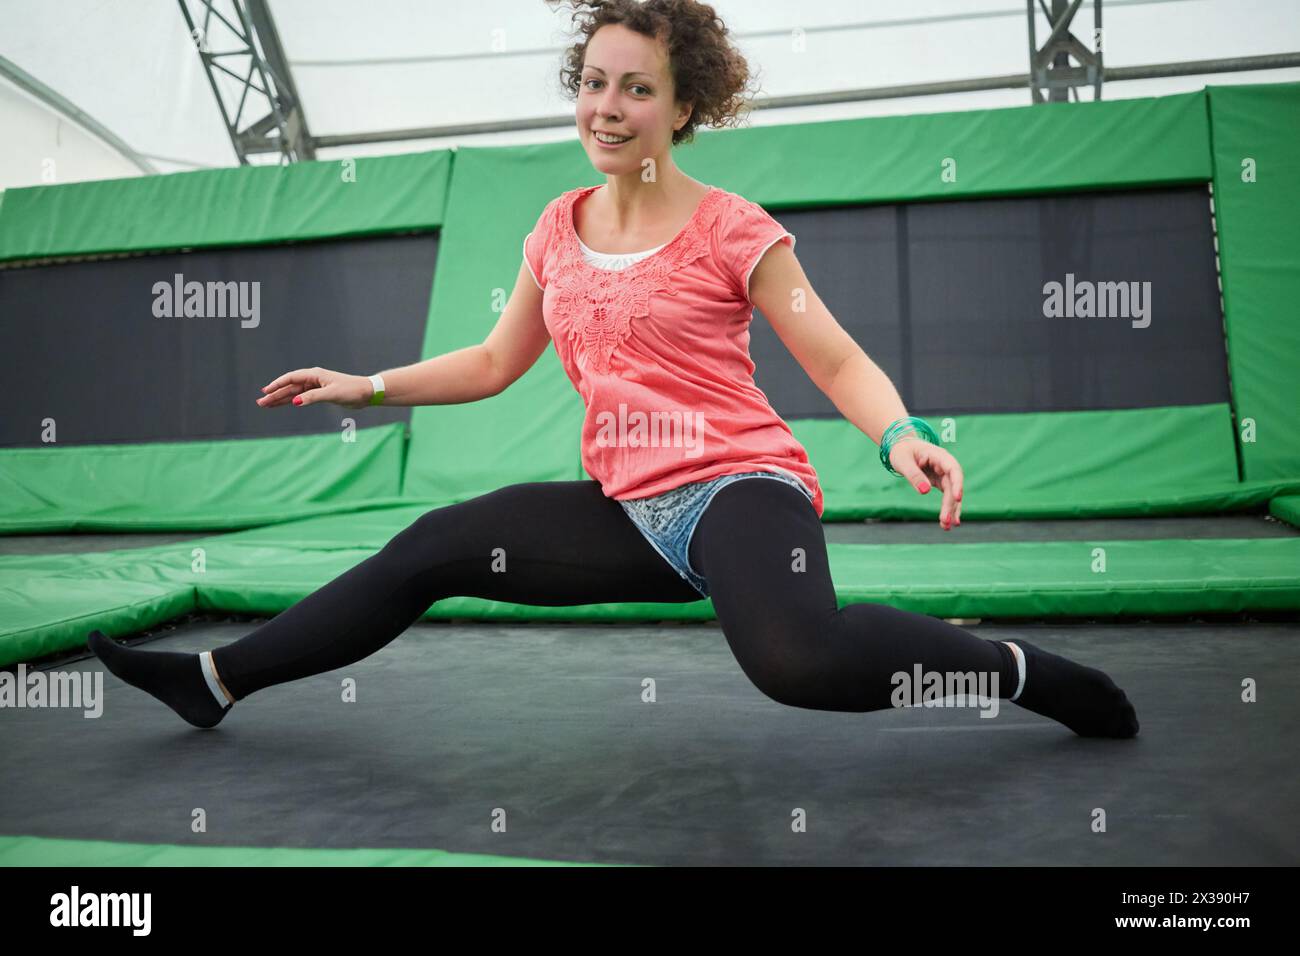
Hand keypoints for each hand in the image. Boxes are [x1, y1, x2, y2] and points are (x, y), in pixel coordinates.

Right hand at [256, 367, 372, 409]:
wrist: (366, 393)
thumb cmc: (351, 390)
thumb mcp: (331, 394)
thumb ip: (313, 397)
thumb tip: (296, 402)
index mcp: (315, 375)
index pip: (291, 378)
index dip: (277, 385)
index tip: (265, 392)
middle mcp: (313, 379)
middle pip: (290, 387)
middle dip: (275, 394)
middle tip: (261, 403)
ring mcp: (316, 387)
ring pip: (294, 393)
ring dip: (281, 399)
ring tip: (266, 405)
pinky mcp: (320, 394)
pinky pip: (301, 398)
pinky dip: (292, 401)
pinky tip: (283, 404)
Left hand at [888, 438, 963, 530]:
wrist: (902, 446)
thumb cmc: (902, 451)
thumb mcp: (903, 461)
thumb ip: (914, 475)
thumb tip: (925, 492)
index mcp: (939, 455)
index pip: (953, 469)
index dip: (957, 483)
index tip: (957, 498)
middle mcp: (945, 465)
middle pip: (952, 486)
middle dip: (950, 504)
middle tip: (947, 522)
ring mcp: (944, 475)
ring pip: (951, 494)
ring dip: (950, 510)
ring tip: (947, 527)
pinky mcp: (941, 482)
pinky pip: (947, 497)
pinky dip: (947, 509)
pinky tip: (946, 523)